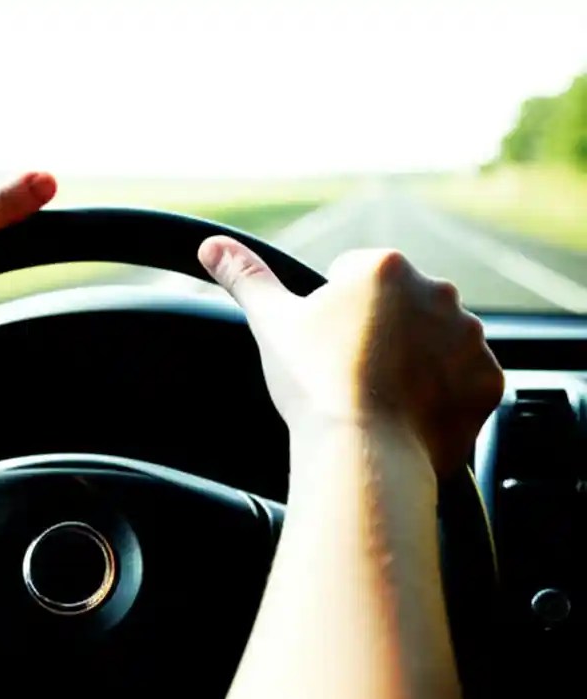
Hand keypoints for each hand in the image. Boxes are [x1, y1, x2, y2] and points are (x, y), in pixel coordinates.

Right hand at [197, 236, 503, 476]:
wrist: (362, 453)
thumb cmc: (315, 383)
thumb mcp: (272, 323)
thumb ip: (245, 276)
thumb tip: (211, 245)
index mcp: (384, 267)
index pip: (354, 275)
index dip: (333, 312)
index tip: (325, 345)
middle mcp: (438, 292)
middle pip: (399, 306)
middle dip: (380, 331)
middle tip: (349, 372)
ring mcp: (469, 338)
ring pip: (435, 341)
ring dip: (414, 361)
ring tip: (378, 396)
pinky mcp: (486, 381)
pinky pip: (463, 382)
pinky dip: (442, 396)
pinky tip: (407, 414)